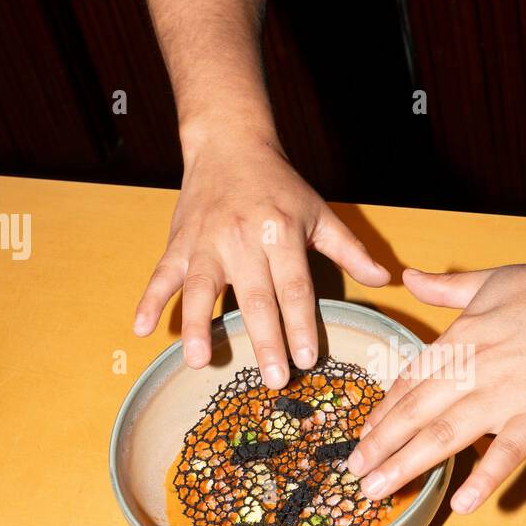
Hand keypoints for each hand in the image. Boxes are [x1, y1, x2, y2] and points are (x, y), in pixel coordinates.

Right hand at [133, 129, 388, 387]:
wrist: (229, 144)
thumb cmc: (280, 186)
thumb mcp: (319, 212)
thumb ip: (349, 250)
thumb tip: (384, 278)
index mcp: (281, 234)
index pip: (294, 287)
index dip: (299, 324)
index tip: (306, 359)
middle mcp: (242, 239)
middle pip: (254, 297)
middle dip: (264, 340)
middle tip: (273, 380)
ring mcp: (206, 243)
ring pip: (202, 289)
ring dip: (198, 326)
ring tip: (200, 362)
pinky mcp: (179, 244)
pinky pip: (162, 275)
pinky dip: (150, 301)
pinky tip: (142, 330)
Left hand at [346, 249, 525, 511]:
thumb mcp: (494, 281)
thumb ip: (447, 288)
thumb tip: (410, 278)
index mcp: (463, 337)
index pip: (411, 380)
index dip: (385, 412)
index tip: (364, 436)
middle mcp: (475, 367)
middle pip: (414, 413)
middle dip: (379, 446)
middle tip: (352, 475)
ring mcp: (507, 394)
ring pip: (444, 436)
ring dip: (407, 466)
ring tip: (377, 492)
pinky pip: (506, 454)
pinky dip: (482, 479)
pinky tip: (461, 505)